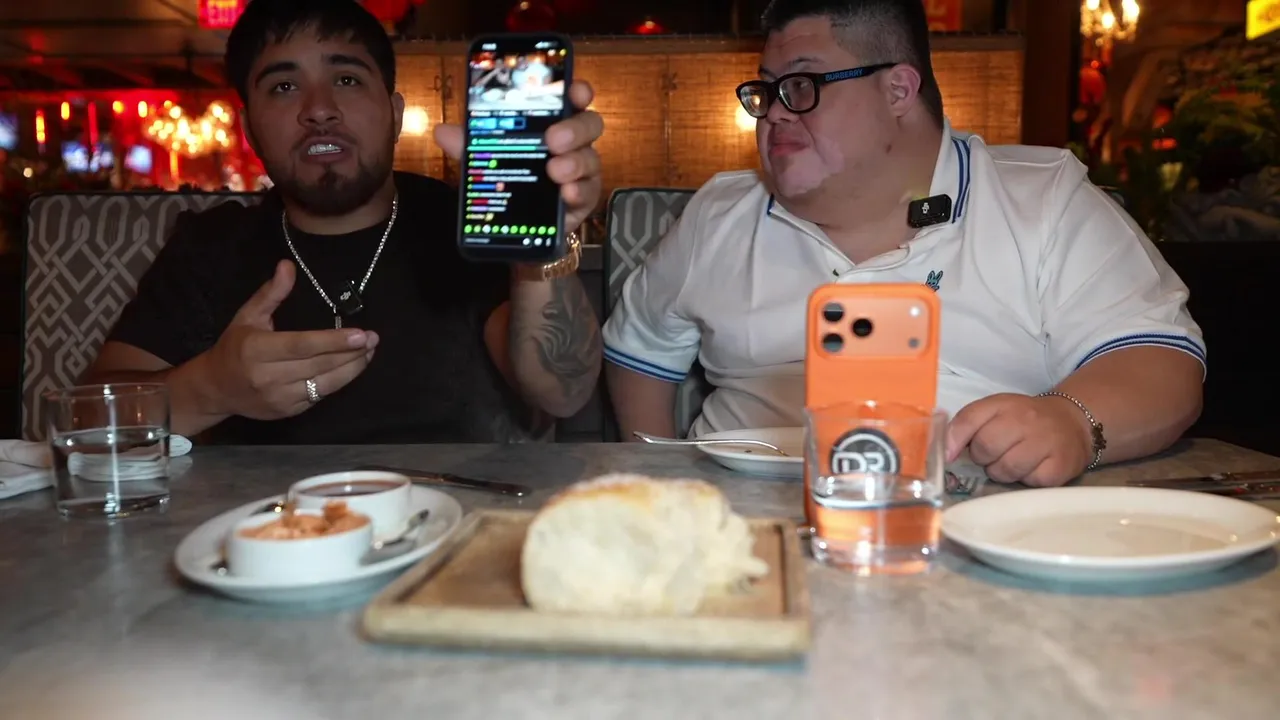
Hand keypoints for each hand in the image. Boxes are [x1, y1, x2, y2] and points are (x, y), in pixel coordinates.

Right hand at [197, 260, 378, 419]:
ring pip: (325, 384)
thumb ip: (271, 293)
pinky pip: (320, 396)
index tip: (360, 334)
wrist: (215, 389)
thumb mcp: (247, 316)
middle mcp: (269, 376)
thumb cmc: (234, 348)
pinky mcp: (289, 411)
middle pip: (319, 365)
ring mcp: (280, 398)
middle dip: (351, 353)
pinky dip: (339, 382)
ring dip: (352, 368)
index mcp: (257, 350)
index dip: (333, 341)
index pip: (302, 345)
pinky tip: (351, 367)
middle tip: (373, 339)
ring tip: (369, 352)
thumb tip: (288, 265)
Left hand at [433, 80, 603, 231]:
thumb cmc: (512, 178)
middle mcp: (574, 143)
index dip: (577, 91)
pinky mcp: (583, 199)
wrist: (519, 223)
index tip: (574, 90)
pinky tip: (566, 193)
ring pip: (591, 159)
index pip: (572, 99)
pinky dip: (578, 191)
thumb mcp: (488, 158)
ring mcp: (582, 171)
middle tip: (554, 139)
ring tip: (555, 171)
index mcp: (553, 122)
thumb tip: (443, 132)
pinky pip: (588, 192)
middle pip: (590, 125)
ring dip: (575, 163)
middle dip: (574, 129)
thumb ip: (470, 146)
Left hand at [945, 393, 1092, 486]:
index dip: (954, 440)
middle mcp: (1025, 419)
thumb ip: (964, 426)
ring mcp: (1045, 442)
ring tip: (1013, 461)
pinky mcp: (1060, 466)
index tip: (949, 456)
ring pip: (1005, 470)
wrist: (1072, 421)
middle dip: (983, 458)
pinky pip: (1029, 482)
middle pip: (985, 449)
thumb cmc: (1024, 419)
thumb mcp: (993, 412)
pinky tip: (1033, 468)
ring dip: (1002, 472)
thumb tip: (944, 452)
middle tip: (995, 454)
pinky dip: (1027, 480)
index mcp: (1003, 404)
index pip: (969, 419)